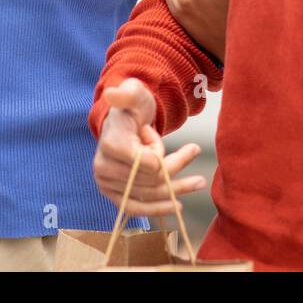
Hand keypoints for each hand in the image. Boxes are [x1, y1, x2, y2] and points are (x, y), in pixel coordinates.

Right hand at [92, 78, 206, 216]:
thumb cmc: (132, 107)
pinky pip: (137, 209)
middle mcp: (103, 168)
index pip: (149, 162)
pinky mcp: (113, 196)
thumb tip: (114, 94)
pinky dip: (157, 209)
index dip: (158, 150)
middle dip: (173, 164)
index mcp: (110, 144)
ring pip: (150, 194)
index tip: (151, 131)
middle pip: (152, 178)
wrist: (122, 123)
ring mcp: (106, 184)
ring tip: (199, 181)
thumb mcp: (134, 94)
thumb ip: (128, 93)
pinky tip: (177, 206)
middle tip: (193, 150)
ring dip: (176, 188)